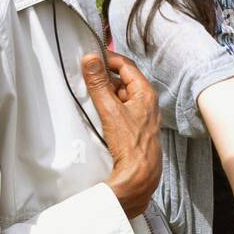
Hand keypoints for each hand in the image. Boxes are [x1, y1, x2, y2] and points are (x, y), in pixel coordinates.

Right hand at [84, 52, 161, 219]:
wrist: (139, 175)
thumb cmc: (129, 143)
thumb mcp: (110, 110)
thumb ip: (99, 84)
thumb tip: (91, 59)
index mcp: (146, 93)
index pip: (127, 66)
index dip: (109, 59)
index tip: (91, 57)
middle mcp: (147, 102)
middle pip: (123, 81)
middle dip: (104, 78)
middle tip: (85, 78)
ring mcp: (143, 115)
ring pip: (121, 96)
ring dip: (106, 94)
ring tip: (88, 96)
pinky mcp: (136, 127)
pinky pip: (121, 110)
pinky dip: (109, 107)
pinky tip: (97, 113)